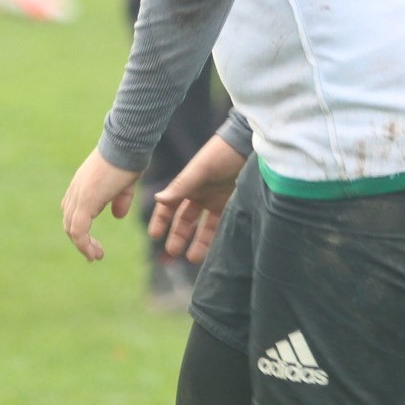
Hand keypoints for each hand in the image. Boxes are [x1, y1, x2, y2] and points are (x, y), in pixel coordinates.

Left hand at [61, 147, 140, 262]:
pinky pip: (78, 229)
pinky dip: (83, 244)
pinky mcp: (86, 200)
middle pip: (69, 222)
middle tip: (94, 254)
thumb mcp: (124, 184)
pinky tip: (94, 253)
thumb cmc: (129, 159)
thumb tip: (117, 216)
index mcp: (82, 186)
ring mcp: (79, 195)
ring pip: (72, 228)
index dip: (80, 229)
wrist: (128, 144)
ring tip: (95, 256)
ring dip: (82, 246)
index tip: (92, 242)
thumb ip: (119, 200)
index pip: (72, 212)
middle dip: (80, 241)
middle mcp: (76, 191)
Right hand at [149, 135, 246, 263]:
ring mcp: (216, 200)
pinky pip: (221, 225)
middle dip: (178, 236)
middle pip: (185, 220)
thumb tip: (158, 199)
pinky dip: (216, 237)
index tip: (154, 235)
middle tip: (173, 253)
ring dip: (197, 241)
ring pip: (203, 226)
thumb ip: (181, 187)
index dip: (161, 220)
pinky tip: (214, 250)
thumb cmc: (221, 154)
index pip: (169, 206)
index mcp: (187, 186)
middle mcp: (200, 194)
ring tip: (192, 258)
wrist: (250, 146)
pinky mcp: (232, 204)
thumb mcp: (200, 170)